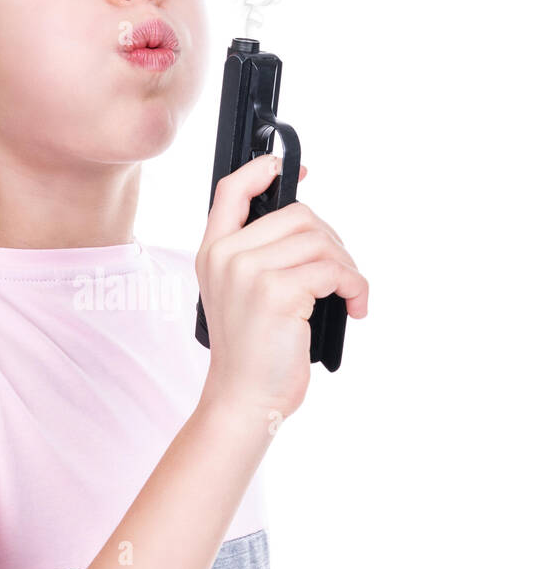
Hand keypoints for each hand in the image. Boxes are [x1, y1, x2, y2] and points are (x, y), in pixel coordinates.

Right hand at [195, 153, 368, 426]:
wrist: (244, 398)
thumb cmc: (251, 352)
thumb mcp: (240, 295)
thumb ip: (258, 256)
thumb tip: (309, 226)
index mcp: (213, 252)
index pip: (230, 190)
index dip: (263, 171)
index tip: (295, 170)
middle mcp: (226, 256)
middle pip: (298, 215)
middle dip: (332, 242)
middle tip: (340, 276)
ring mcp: (248, 271)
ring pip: (320, 240)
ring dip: (347, 267)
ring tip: (348, 294)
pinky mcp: (276, 291)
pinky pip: (333, 270)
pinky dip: (355, 287)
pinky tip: (354, 307)